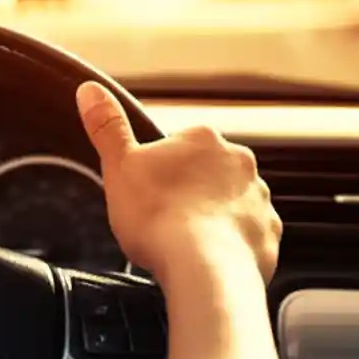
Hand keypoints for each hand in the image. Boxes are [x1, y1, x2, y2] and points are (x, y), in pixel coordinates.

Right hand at [75, 82, 280, 283]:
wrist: (202, 269)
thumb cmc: (157, 216)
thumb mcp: (119, 167)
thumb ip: (107, 126)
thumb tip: (89, 88)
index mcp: (204, 139)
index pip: (180, 145)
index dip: (161, 170)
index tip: (149, 192)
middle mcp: (240, 162)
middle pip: (208, 173)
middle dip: (191, 191)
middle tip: (165, 219)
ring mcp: (259, 199)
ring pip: (231, 203)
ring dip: (213, 216)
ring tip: (187, 244)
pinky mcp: (269, 234)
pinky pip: (249, 235)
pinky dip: (233, 244)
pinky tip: (210, 259)